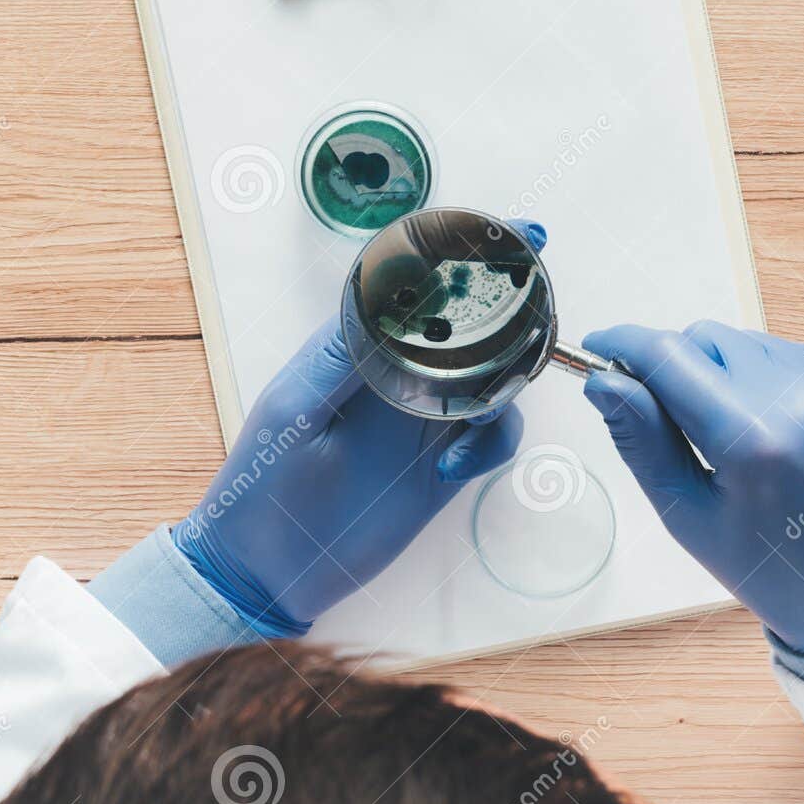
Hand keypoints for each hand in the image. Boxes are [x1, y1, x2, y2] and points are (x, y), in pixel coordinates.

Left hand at [172, 221, 546, 634]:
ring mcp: (426, 418)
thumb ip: (343, 356)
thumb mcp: (294, 411)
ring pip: (494, 378)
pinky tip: (454, 468)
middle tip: (543, 302)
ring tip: (489, 409)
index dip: (467, 255)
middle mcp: (401, 373)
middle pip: (472, 325)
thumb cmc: (260, 486)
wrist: (265, 571)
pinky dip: (490, 444)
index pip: (420, 284)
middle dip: (513, 307)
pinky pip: (492, 437)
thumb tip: (385, 301)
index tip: (516, 233)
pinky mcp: (444, 464)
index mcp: (359, 346)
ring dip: (505, 383)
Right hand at [580, 321, 803, 655]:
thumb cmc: (779, 574)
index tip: (600, 347)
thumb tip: (604, 380)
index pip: (668, 355)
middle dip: (683, 369)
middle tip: (687, 427)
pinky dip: (784, 385)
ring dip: (735, 376)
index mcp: (755, 439)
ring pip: (757, 345)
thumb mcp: (692, 518)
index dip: (624, 345)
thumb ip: (643, 442)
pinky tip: (793, 439)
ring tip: (750, 443)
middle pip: (710, 339)